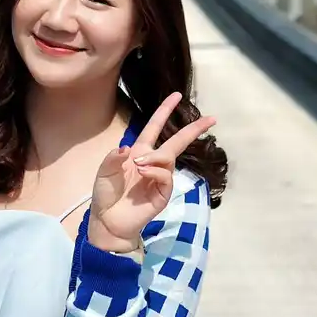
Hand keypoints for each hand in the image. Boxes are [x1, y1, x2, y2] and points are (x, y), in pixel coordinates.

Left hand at [88, 92, 216, 252]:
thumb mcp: (104, 171)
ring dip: (157, 157)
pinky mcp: (162, 194)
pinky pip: (165, 177)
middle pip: (176, 142)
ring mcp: (159, 179)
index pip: (155, 127)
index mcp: (139, 152)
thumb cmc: (106, 194)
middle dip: (193, 129)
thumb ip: (113, 158)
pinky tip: (143, 173)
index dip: (164, 111)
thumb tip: (127, 148)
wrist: (108, 221)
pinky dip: (155, 171)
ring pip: (168, 158)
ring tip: (140, 166)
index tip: (176, 95)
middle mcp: (152, 162)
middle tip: (211, 119)